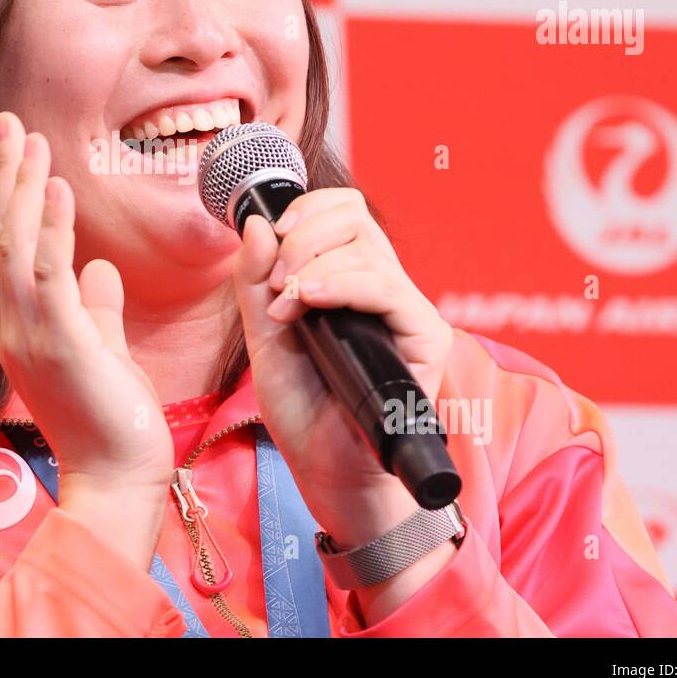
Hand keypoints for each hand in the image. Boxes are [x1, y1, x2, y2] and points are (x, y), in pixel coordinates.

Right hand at [0, 112, 174, 497]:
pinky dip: (49, 228)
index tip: (13, 149)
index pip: (0, 249)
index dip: (3, 196)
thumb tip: (100, 268)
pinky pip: (46, 275)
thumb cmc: (113, 420)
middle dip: (2, 176)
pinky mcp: (58, 344)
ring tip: (31, 140)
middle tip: (9, 124)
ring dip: (21, 189)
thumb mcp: (101, 350)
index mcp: (20, 326)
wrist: (119, 480)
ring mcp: (29, 336)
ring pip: (12, 247)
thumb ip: (95, 308)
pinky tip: (58, 188)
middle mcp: (12, 326)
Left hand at [232, 187, 453, 545]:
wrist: (326, 467)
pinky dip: (343, 285)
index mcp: (349, 276)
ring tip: (286, 305)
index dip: (305, 210)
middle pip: (354, 216)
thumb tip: (252, 223)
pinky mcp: (424, 338)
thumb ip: (253, 281)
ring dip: (312, 263)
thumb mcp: (263, 334)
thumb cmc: (303, 405)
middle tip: (276, 282)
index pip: (342, 210)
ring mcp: (405, 310)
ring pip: (367, 248)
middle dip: (302, 235)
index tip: (270, 237)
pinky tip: (309, 299)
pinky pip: (388, 289)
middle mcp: (382, 285)